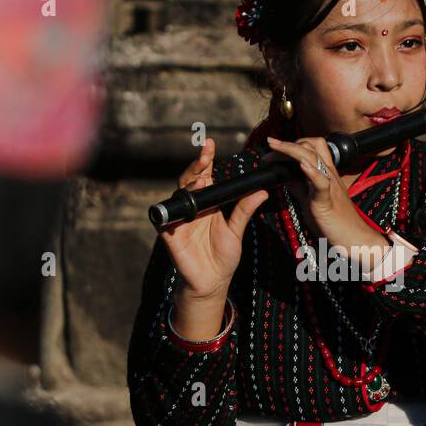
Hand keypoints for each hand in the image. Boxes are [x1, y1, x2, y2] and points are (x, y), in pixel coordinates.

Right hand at [160, 138, 267, 300]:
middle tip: (205, 154)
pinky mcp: (170, 235)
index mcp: (208, 203)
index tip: (210, 144)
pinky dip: (169, 212)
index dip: (206, 160)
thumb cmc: (223, 256)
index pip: (205, 175)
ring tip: (201, 179)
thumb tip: (262, 190)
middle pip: (189, 180)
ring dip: (188, 186)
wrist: (212, 281)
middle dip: (196, 165)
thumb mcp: (236, 230)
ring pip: (178, 195)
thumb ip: (245, 210)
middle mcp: (192, 207)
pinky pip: (164, 220)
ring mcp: (179, 219)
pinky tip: (180, 207)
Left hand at [264, 135, 386, 255]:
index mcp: (326, 174)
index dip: (292, 144)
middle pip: (311, 147)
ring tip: (275, 148)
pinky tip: (302, 165)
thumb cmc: (334, 222)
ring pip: (313, 158)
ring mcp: (330, 186)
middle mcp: (329, 175)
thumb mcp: (311, 201)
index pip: (312, 148)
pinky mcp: (327, 201)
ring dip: (292, 150)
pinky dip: (312, 172)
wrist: (355, 239)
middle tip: (270, 144)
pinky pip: (322, 183)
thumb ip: (299, 188)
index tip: (273, 148)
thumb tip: (284, 177)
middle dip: (287, 143)